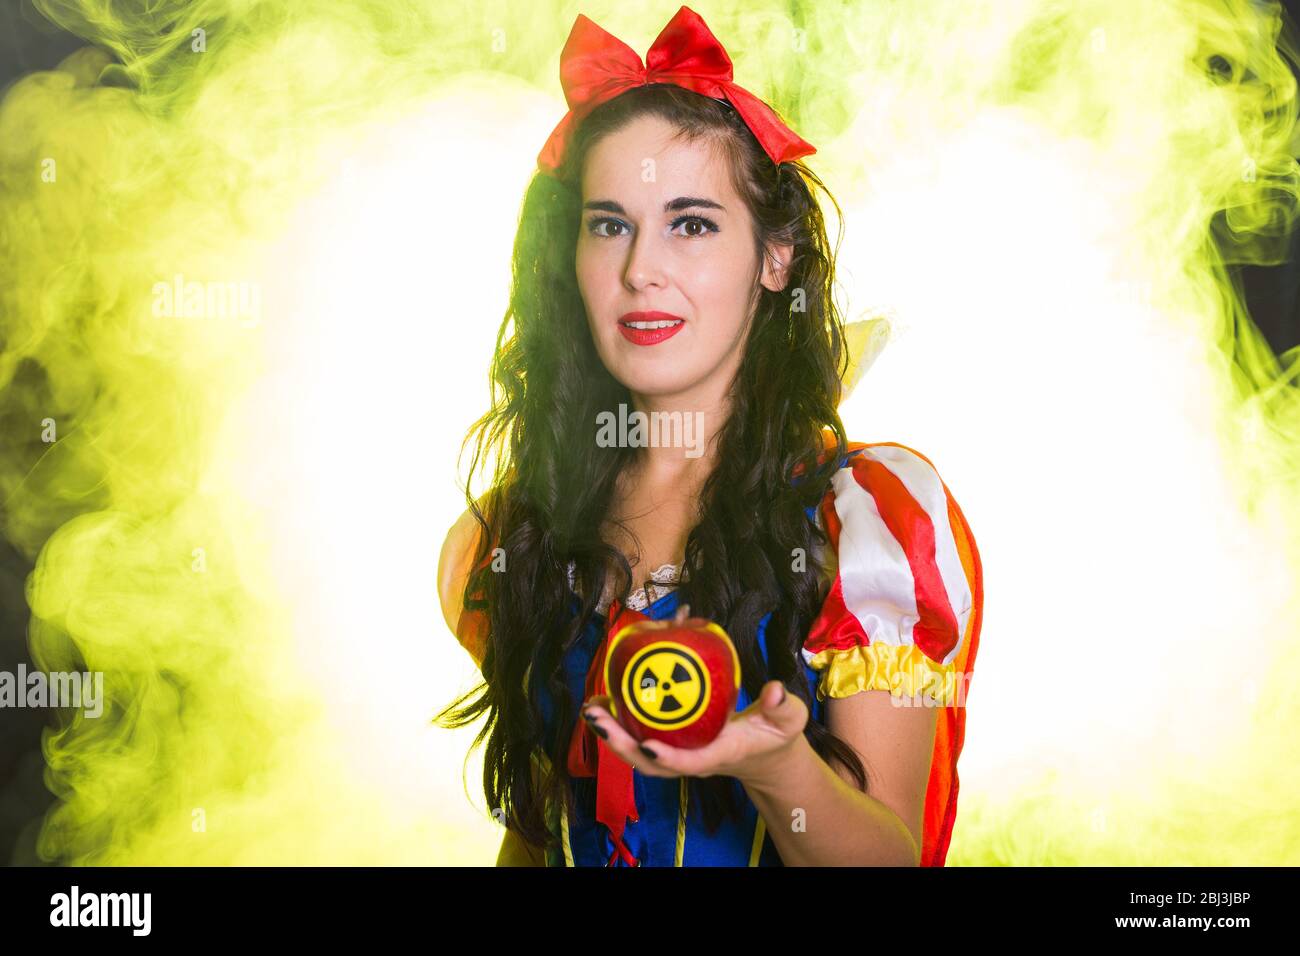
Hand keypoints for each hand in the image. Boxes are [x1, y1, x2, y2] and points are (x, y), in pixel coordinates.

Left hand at [581, 604, 808, 786]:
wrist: (766, 754)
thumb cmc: (776, 736)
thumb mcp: (788, 720)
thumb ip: (782, 706)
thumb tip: (774, 690)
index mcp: (719, 754)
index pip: (690, 763)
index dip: (667, 757)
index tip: (647, 745)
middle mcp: (693, 758)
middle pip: (649, 761)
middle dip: (619, 743)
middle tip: (596, 716)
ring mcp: (679, 752)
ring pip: (638, 751)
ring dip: (612, 733)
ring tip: (592, 708)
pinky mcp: (672, 741)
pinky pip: (642, 733)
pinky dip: (622, 719)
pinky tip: (608, 696)